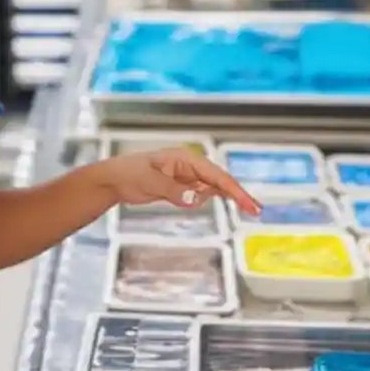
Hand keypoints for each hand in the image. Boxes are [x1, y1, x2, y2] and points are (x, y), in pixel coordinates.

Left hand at [98, 147, 261, 214]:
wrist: (113, 180)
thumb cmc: (129, 174)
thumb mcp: (150, 182)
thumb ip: (174, 191)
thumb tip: (196, 199)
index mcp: (185, 159)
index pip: (216, 176)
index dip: (235, 190)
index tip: (250, 205)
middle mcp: (190, 166)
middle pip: (220, 181)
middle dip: (237, 195)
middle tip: (256, 211)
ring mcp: (186, 176)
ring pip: (212, 188)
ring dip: (218, 198)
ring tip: (204, 201)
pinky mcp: (181, 187)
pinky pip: (200, 194)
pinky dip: (204, 199)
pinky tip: (195, 202)